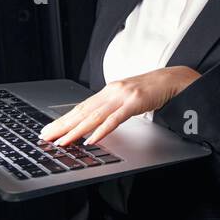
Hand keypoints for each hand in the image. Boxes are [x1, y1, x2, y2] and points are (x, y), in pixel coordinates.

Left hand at [38, 66, 200, 146]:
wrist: (173, 79)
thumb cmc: (152, 90)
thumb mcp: (127, 98)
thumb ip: (111, 109)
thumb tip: (95, 122)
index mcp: (108, 91)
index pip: (81, 108)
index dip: (64, 120)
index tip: (50, 129)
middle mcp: (111, 92)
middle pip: (82, 111)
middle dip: (63, 125)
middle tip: (47, 136)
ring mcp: (122, 96)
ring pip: (94, 116)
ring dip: (76, 130)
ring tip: (63, 141)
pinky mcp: (134, 102)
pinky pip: (115, 119)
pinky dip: (101, 130)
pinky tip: (91, 139)